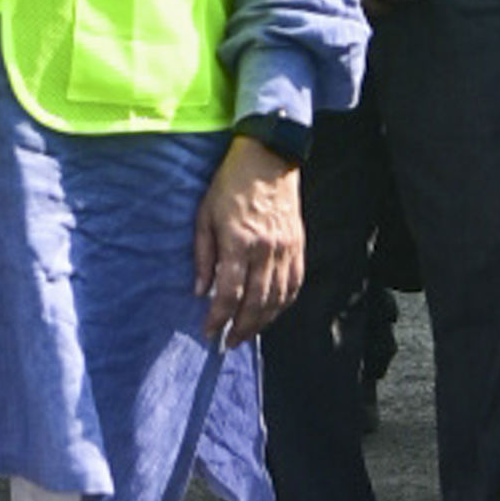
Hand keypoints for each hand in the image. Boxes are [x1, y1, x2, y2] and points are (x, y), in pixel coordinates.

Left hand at [195, 139, 305, 343]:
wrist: (268, 158)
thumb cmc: (229, 184)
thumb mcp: (205, 215)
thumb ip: (203, 255)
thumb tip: (200, 290)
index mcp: (239, 242)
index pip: (229, 292)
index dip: (218, 317)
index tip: (209, 331)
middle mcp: (265, 250)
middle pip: (256, 303)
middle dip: (241, 328)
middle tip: (228, 342)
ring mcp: (286, 249)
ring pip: (277, 298)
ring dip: (262, 322)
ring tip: (247, 334)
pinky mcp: (298, 246)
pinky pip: (294, 284)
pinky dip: (283, 304)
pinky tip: (272, 314)